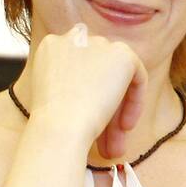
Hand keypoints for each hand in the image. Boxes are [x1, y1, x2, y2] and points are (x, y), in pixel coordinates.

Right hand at [25, 24, 149, 161]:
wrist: (59, 125)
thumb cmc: (50, 121)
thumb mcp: (50, 94)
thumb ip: (70, 82)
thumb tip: (95, 94)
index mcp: (51, 46)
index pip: (77, 64)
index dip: (85, 92)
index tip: (85, 118)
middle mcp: (73, 38)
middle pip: (98, 72)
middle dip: (104, 109)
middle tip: (104, 142)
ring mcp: (98, 43)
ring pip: (115, 78)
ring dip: (116, 113)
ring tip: (114, 148)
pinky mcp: (121, 53)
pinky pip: (136, 77)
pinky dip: (133, 103)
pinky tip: (124, 127)